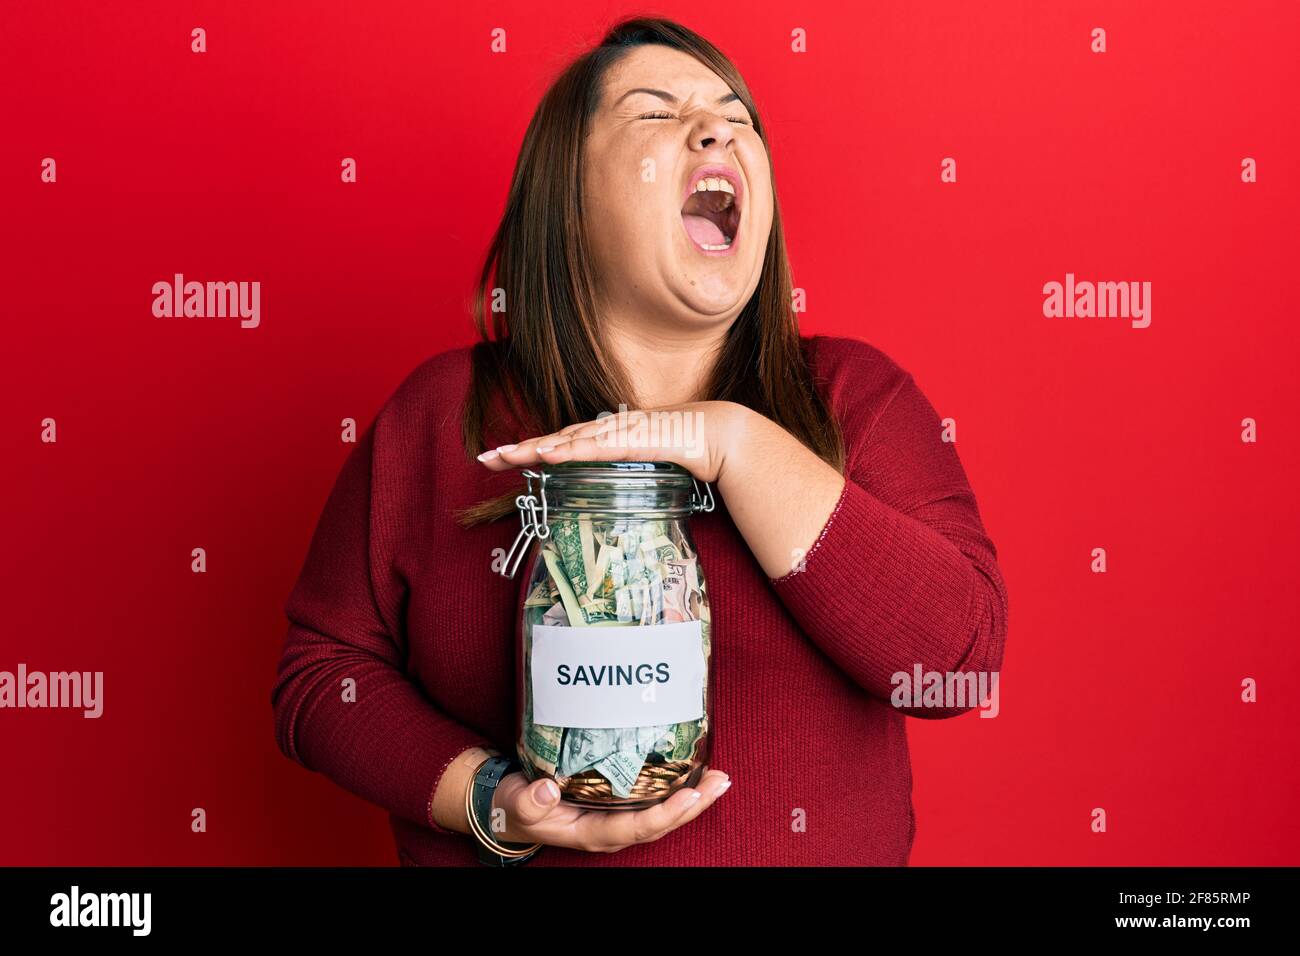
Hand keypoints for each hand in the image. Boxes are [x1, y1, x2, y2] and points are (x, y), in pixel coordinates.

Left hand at [475, 402, 750, 484]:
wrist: (723, 436)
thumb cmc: (687, 451)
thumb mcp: (646, 467)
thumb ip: (626, 475)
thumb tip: (609, 495)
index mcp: (609, 437)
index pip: (561, 444)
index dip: (530, 449)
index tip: (499, 459)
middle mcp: (608, 430)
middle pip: (554, 439)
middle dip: (518, 449)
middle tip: (483, 459)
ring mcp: (621, 433)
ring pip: (568, 441)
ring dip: (534, 448)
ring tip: (504, 456)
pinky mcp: (635, 441)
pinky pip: (597, 448)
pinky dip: (570, 451)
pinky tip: (547, 454)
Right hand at [488, 768, 731, 853]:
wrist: (513, 809)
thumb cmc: (518, 806)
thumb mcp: (519, 803)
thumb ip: (532, 800)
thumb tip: (549, 787)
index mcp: (593, 832)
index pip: (637, 827)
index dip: (666, 813)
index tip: (691, 795)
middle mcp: (612, 829)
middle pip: (662, 822)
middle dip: (694, 804)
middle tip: (721, 781)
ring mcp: (617, 817)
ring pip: (663, 812)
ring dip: (693, 796)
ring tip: (720, 777)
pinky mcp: (618, 803)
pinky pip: (654, 800)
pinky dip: (677, 786)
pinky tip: (695, 770)